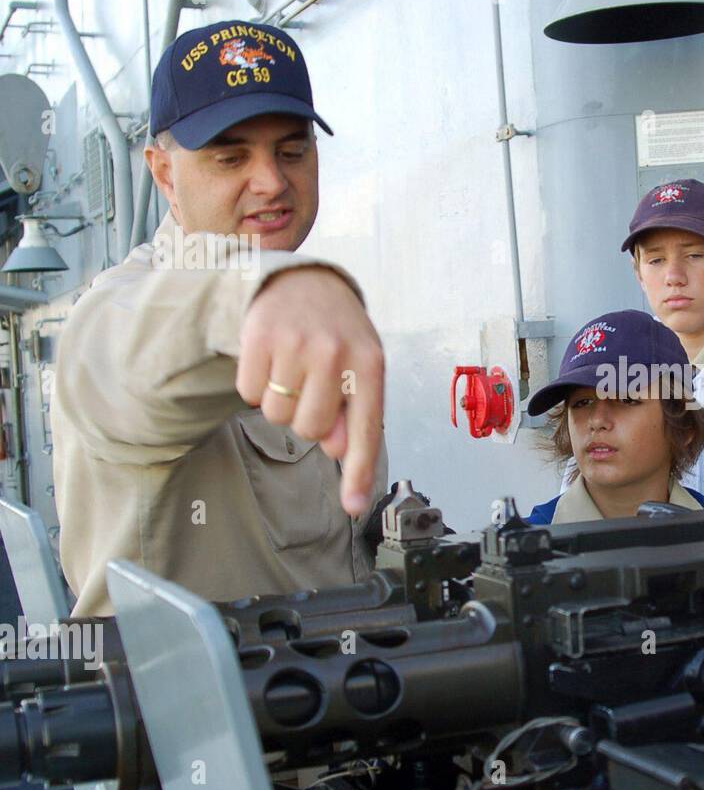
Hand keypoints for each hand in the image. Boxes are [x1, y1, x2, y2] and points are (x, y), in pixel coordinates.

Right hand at [236, 266, 383, 516]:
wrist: (307, 282)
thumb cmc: (339, 335)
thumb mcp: (360, 369)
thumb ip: (354, 412)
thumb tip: (337, 451)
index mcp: (369, 365)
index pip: (365, 429)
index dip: (358, 472)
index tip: (353, 507)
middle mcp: (335, 353)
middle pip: (310, 430)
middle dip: (308, 420)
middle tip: (313, 388)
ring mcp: (295, 343)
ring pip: (277, 415)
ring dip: (281, 403)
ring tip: (294, 370)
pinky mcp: (258, 335)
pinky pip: (248, 393)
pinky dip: (255, 385)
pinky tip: (272, 361)